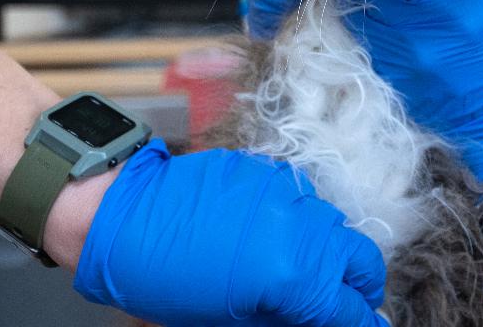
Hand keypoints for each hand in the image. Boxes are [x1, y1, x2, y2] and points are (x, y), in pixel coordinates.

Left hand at [74, 140, 385, 325]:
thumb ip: (282, 321)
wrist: (119, 215)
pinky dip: (303, 224)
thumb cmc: (162, 282)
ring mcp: (288, 194)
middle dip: (360, 289)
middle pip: (363, 263)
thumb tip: (317, 322)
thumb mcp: (224, 320)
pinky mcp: (270, 171)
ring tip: (302, 272)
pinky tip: (275, 238)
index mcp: (293, 279)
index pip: (351, 310)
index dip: (361, 324)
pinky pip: (305, 201)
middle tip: (342, 305)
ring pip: (337, 228)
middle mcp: (302, 231)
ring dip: (332, 254)